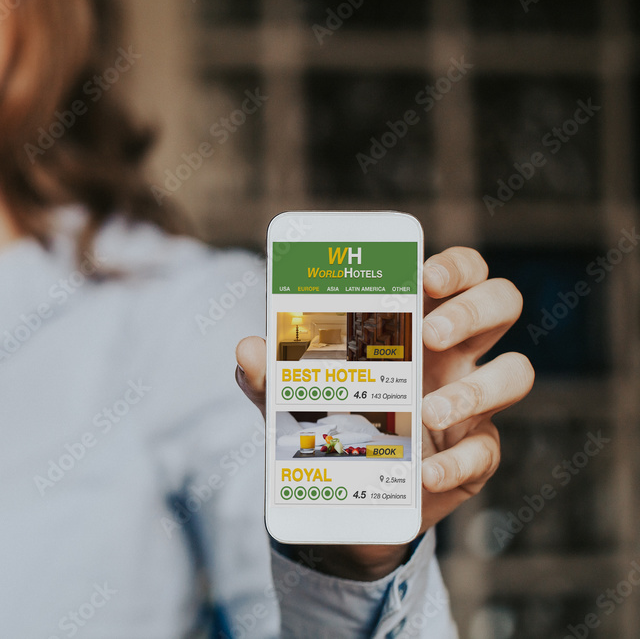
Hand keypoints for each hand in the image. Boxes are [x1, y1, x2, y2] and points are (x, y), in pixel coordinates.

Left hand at [235, 247, 533, 579]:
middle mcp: (455, 355)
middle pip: (501, 304)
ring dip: (475, 390)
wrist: (346, 494)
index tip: (426, 275)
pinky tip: (426, 472)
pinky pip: (486, 452)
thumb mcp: (297, 394)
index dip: (456, 266)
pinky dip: (457, 462)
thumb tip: (248, 349)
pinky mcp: (474, 456)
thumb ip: (273, 372)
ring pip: (514, 375)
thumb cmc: (330, 418)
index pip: (460, 273)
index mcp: (418, 322)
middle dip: (473, 311)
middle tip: (429, 334)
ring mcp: (473, 404)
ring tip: (426, 413)